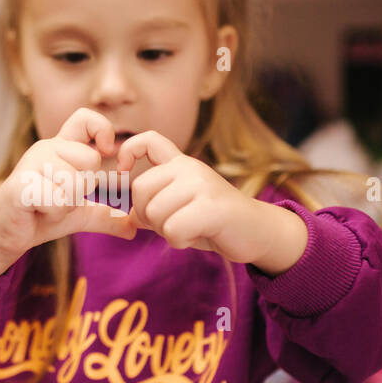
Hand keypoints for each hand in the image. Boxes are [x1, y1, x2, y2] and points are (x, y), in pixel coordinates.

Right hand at [0, 108, 136, 278]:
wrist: (4, 234)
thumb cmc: (40, 216)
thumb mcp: (79, 214)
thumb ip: (106, 216)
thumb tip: (134, 229)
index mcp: (60, 148)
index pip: (85, 119)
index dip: (102, 129)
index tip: (108, 152)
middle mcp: (46, 149)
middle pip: (90, 161)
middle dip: (83, 189)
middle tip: (60, 198)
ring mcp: (31, 164)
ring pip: (75, 184)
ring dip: (66, 206)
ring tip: (47, 206)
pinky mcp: (20, 185)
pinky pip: (58, 200)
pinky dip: (53, 213)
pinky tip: (38, 212)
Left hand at [117, 130, 306, 271]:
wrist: (258, 232)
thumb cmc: (214, 223)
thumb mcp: (181, 208)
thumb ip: (155, 206)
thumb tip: (127, 216)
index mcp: (181, 165)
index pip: (148, 141)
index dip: (128, 151)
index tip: (123, 170)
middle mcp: (190, 168)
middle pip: (140, 189)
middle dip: (148, 216)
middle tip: (173, 224)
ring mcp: (202, 184)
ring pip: (155, 213)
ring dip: (167, 232)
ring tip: (191, 229)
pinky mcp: (212, 206)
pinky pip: (173, 229)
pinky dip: (180, 241)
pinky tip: (199, 236)